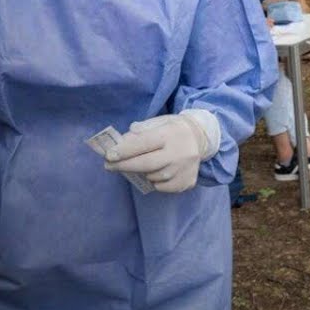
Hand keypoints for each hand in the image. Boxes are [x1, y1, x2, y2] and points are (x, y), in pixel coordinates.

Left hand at [105, 111, 219, 192]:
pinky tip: (157, 172)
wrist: (201, 137)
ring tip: (141, 164)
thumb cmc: (172, 129)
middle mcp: (179, 152)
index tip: (108, 155)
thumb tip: (121, 143)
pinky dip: (155, 181)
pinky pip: (162, 187)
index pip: (144, 143)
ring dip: (141, 172)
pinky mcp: (187, 181)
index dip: (124, 150)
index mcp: (170, 134)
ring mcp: (184, 169)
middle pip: (146, 164)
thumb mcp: (158, 122)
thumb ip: (139, 131)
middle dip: (124, 166)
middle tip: (108, 166)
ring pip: (153, 177)